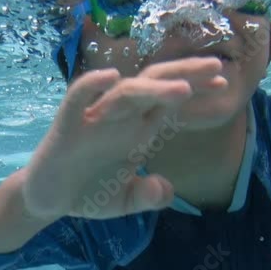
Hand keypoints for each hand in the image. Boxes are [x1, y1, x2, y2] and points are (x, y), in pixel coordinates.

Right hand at [21, 57, 226, 219]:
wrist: (47, 202)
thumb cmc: (87, 193)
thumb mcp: (124, 201)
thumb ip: (147, 197)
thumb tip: (166, 190)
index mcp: (137, 133)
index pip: (171, 104)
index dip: (195, 91)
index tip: (223, 85)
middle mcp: (120, 120)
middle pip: (155, 87)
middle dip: (185, 74)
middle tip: (217, 68)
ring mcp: (94, 119)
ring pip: (126, 93)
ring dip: (154, 89)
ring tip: (183, 91)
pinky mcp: (67, 125)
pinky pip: (78, 97)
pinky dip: (93, 85)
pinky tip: (111, 77)